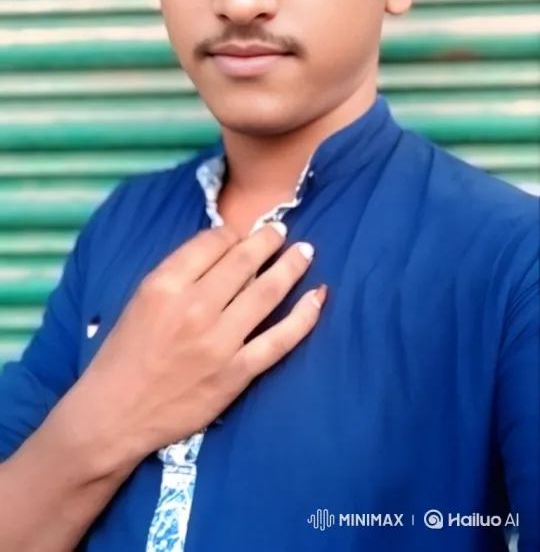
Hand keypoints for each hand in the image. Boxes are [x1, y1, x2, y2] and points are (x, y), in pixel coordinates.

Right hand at [74, 222, 325, 463]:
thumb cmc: (124, 354)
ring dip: (292, 267)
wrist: (115, 414)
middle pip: (244, 261)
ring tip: (305, 252)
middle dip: (268, 239)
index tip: (243, 231)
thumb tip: (222, 248)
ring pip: (267, 293)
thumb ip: (179, 273)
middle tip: (282, 230)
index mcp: (165, 285)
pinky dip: (304, 316)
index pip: (212, 242)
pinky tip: (318, 297)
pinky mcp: (236, 373)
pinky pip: (280, 340)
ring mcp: (219, 342)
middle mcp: (194, 308)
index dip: (233, 232)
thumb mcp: (140, 299)